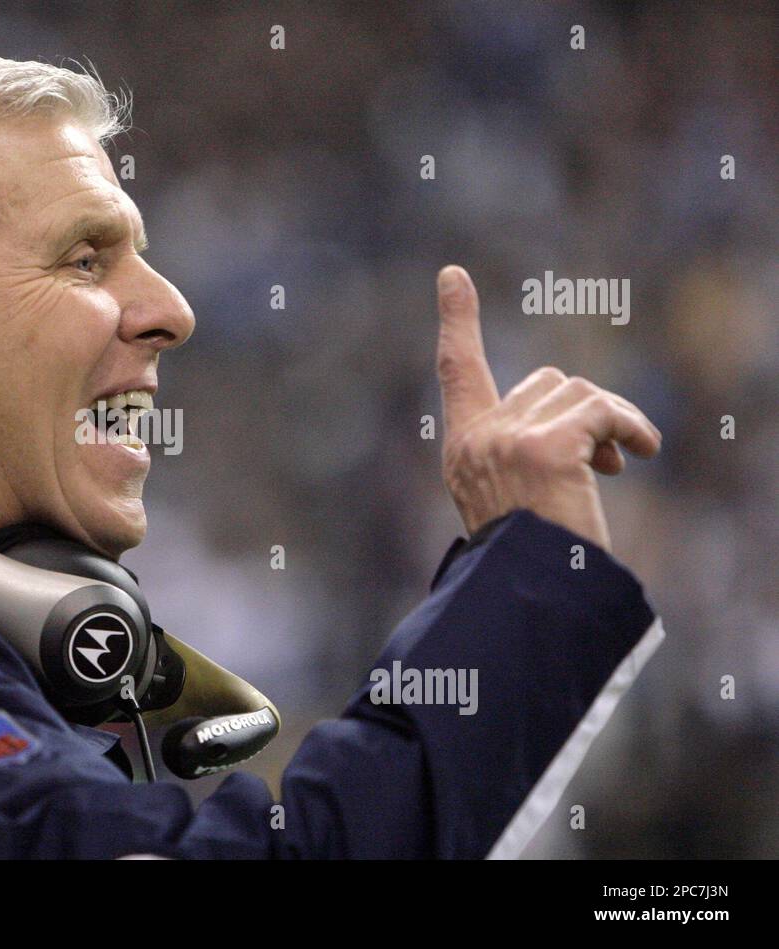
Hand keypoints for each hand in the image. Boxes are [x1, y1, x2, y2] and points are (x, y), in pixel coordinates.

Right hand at [435, 265, 660, 551]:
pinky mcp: (545, 448)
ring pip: (578, 392)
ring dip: (611, 422)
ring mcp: (508, 440)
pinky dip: (631, 426)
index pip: (455, 371)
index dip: (456, 321)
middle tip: (608, 458)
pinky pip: (603, 410)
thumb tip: (591, 416)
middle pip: (546, 380)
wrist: (530, 598)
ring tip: (619, 466)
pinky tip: (644, 452)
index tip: (452, 274)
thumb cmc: (531, 559)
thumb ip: (529, 450)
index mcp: (463, 449)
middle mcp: (477, 438)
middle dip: (584, 410)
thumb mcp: (513, 498)